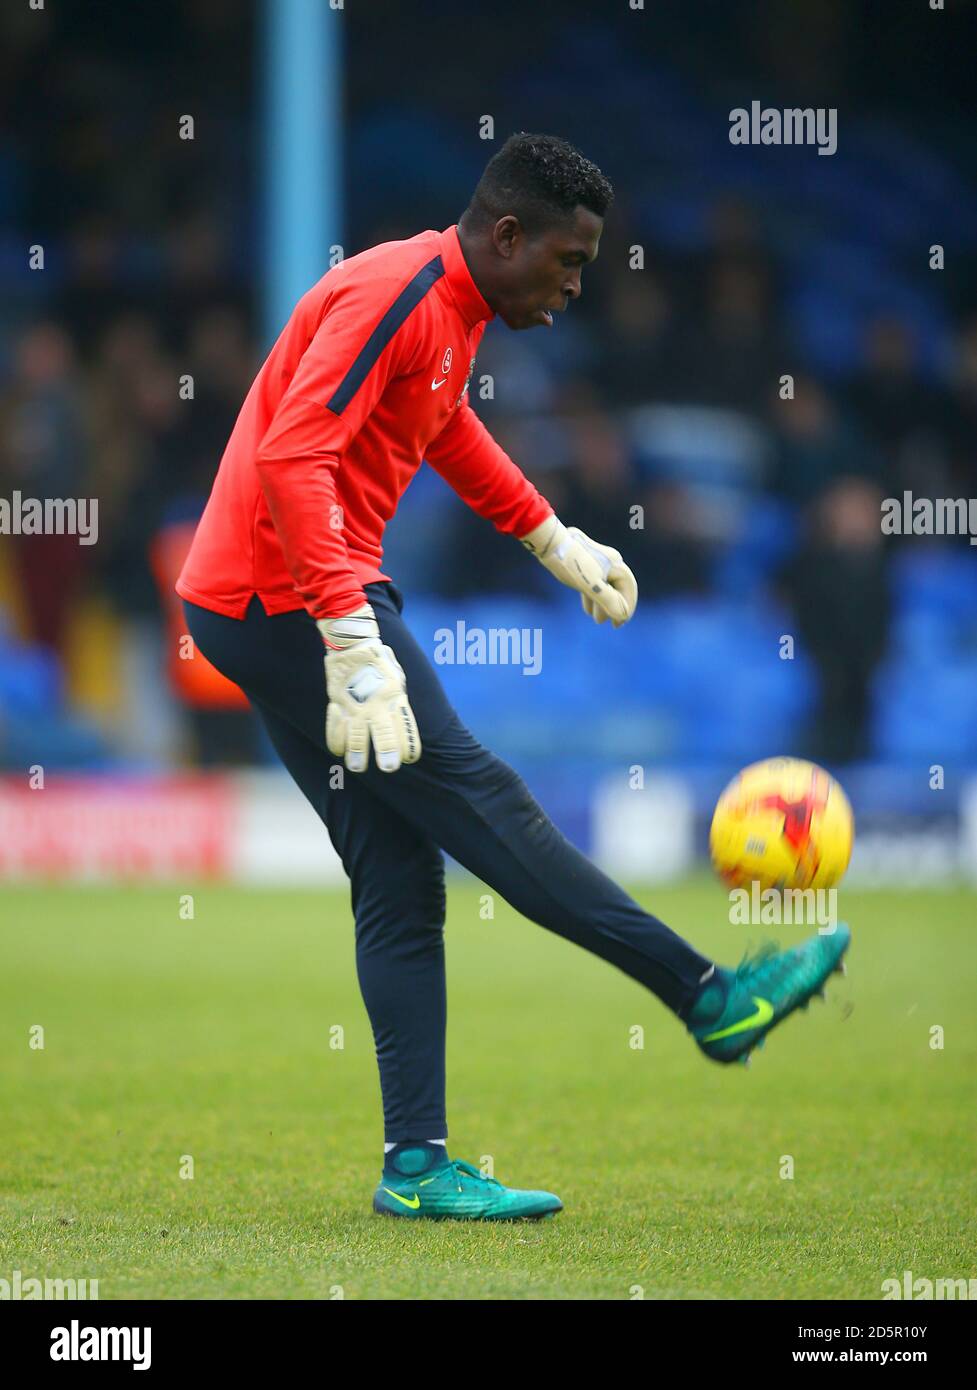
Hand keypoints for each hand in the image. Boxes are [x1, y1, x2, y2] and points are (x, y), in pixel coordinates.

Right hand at [317, 604, 420, 771]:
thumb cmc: (378, 662)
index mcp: (395, 697)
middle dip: (387, 753)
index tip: (409, 758)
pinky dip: (336, 740)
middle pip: (383, 733)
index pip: (405, 727)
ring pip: (356, 734)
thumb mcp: (396, 678)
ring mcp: (355, 704)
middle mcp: (376, 703)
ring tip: (357, 767)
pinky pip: (335, 726)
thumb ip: (397, 701)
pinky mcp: (337, 702)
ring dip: (357, 753)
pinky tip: (338, 751)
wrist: (352, 643)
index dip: (409, 745)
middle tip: (388, 768)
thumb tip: (401, 724)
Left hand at [520, 515, 637, 626]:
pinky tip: (586, 608)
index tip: (619, 624)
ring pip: (604, 586)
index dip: (627, 608)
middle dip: (614, 608)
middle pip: (618, 588)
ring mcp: (598, 561)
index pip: (628, 589)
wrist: (550, 543)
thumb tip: (622, 615)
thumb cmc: (571, 565)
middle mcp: (610, 561)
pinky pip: (594, 582)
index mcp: (616, 565)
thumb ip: (608, 601)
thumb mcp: (591, 586)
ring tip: (596, 620)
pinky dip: (592, 596)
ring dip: (602, 604)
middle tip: (611, 625)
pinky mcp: (585, 562)